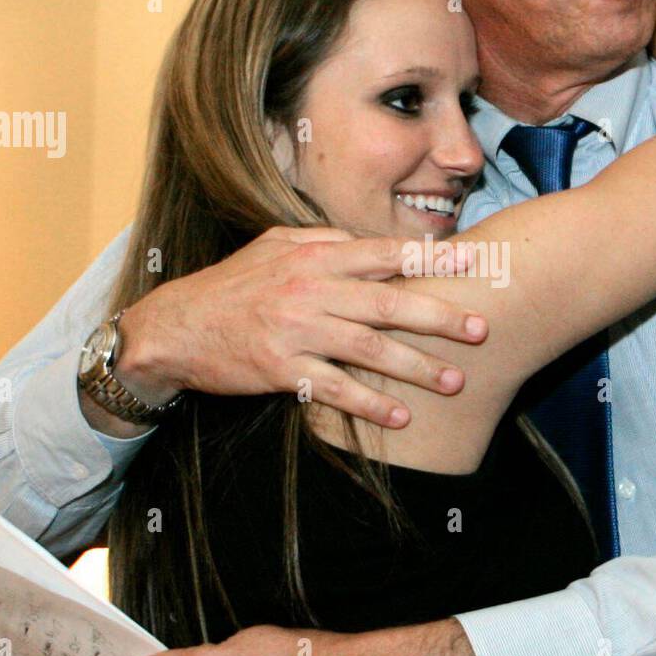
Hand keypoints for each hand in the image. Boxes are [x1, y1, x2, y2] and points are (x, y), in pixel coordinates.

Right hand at [114, 225, 487, 428]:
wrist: (175, 327)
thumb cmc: (232, 285)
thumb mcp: (274, 246)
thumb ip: (325, 239)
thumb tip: (370, 241)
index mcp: (314, 255)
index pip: (384, 253)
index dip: (431, 257)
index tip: (473, 262)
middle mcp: (310, 288)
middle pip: (388, 302)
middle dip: (440, 316)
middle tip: (480, 329)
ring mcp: (296, 329)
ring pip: (369, 348)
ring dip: (416, 366)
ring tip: (455, 381)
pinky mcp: (281, 368)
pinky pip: (336, 388)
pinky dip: (371, 403)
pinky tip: (401, 416)